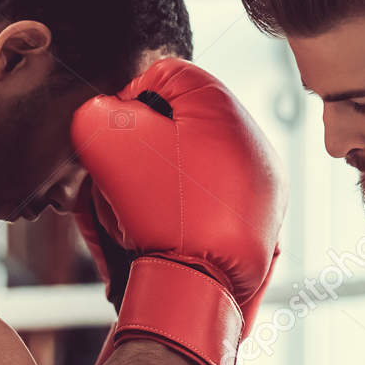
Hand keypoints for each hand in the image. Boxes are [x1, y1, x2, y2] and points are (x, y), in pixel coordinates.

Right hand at [71, 58, 284, 364]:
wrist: (198, 291)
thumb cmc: (158, 214)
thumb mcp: (109, 147)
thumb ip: (99, 114)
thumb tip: (106, 114)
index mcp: (227, 110)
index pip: (168, 74)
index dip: (130, 98)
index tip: (115, 134)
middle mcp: (256, 143)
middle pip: (186, 121)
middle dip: (148, 143)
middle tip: (127, 173)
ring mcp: (266, 184)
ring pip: (200, 160)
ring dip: (166, 176)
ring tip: (146, 208)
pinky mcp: (263, 220)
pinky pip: (216, 198)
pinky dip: (188, 207)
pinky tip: (170, 227)